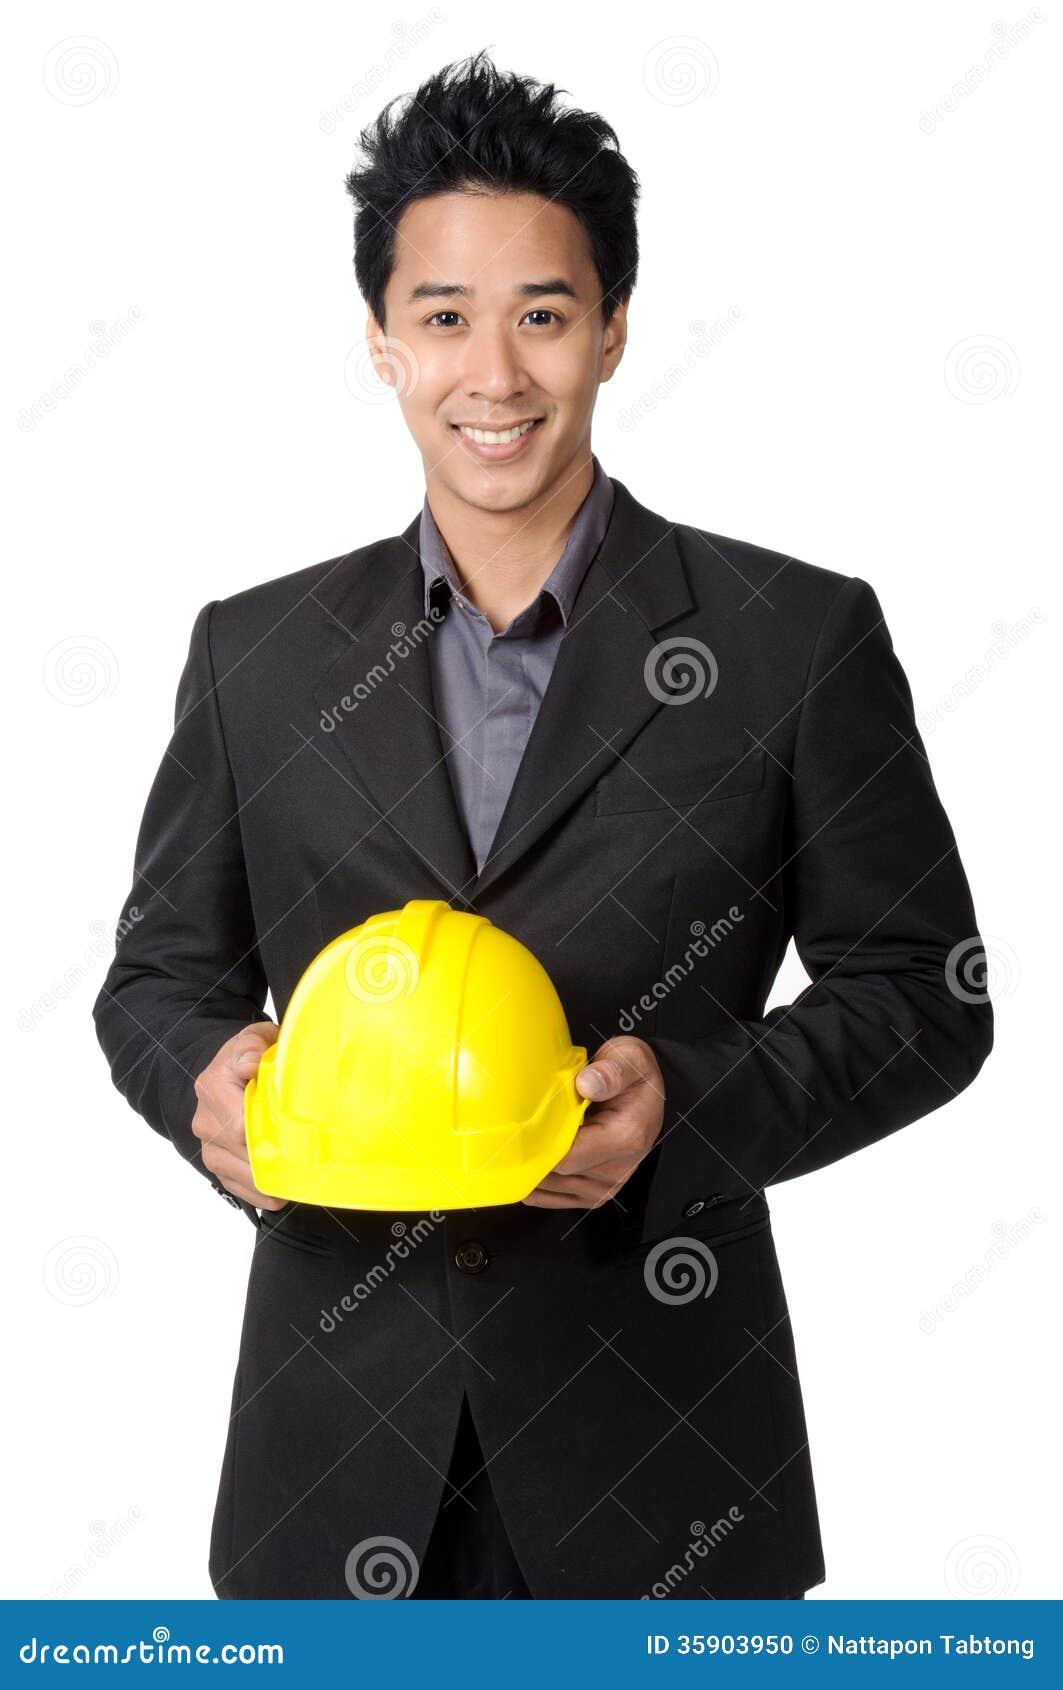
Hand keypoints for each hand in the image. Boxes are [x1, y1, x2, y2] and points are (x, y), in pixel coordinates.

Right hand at [191, 1021, 285, 1209]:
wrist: (227, 1072)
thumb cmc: (248, 1055)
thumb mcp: (253, 1038)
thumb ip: (253, 1046)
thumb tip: (253, 1064)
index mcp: (212, 1088)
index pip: (240, 1124)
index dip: (272, 1133)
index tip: (301, 1136)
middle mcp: (206, 1121)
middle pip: (244, 1154)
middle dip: (278, 1158)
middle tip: (311, 1162)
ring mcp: (210, 1146)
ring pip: (242, 1176)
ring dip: (272, 1180)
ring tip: (301, 1177)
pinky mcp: (218, 1165)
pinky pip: (239, 1189)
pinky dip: (263, 1193)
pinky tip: (283, 1190)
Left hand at [521, 1036, 664, 1209]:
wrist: (645, 1094)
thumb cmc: (634, 1075)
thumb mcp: (629, 1057)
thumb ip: (611, 1071)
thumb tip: (587, 1084)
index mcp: (626, 1137)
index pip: (568, 1154)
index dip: (537, 1142)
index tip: (516, 1126)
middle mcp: (618, 1169)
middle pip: (555, 1173)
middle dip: (531, 1152)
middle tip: (513, 1127)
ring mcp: (605, 1186)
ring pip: (549, 1187)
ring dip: (532, 1166)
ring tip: (525, 1138)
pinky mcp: (593, 1195)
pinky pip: (551, 1198)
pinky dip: (534, 1183)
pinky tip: (528, 1161)